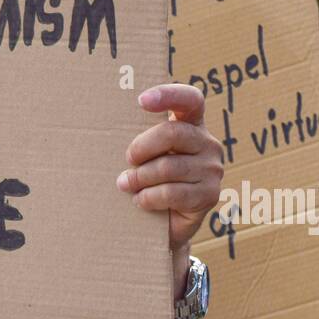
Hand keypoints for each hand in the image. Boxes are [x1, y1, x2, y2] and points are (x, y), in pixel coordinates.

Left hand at [119, 84, 223, 259]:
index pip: (190, 99)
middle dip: (142, 147)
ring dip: (140, 177)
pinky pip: (173, 193)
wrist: (165, 223)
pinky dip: (150, 198)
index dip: (168, 95)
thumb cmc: (149, 178)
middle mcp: (207, 142)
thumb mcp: (146, 153)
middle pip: (173, 133)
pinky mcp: (209, 194)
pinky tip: (140, 200)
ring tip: (125, 184)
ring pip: (169, 166)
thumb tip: (106, 127)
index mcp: (192, 123)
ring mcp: (212, 168)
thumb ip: (140, 138)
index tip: (141, 100)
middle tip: (127, 160)